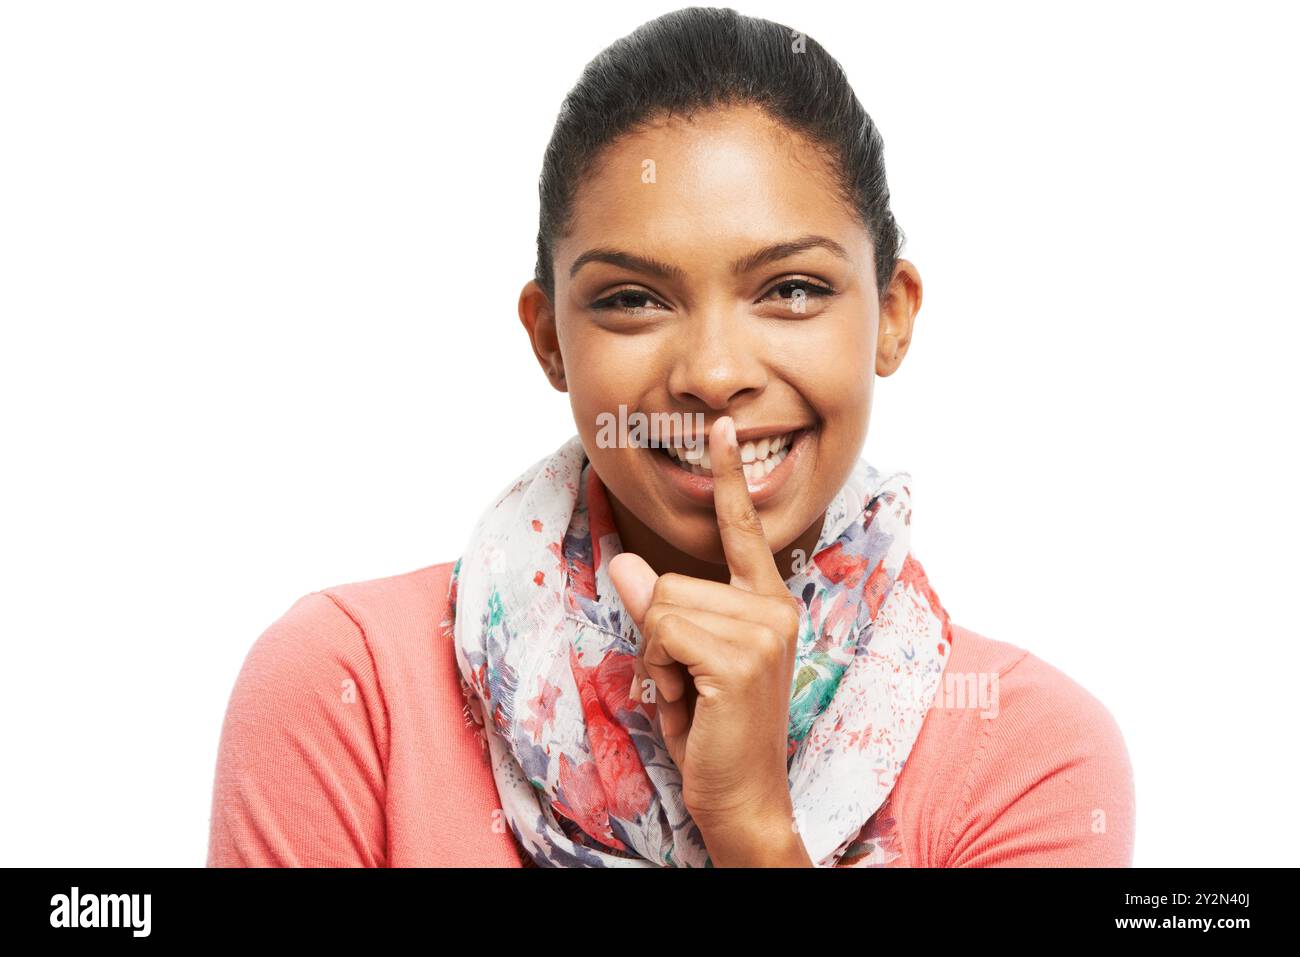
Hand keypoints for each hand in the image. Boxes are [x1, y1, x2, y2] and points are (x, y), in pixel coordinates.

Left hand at [608, 415, 811, 866]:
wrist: (742, 797)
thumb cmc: (714, 730)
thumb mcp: (681, 661)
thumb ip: (662, 610)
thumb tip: (626, 563)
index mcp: (766, 603)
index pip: (742, 530)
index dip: (729, 476)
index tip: (719, 426)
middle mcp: (773, 608)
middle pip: (671, 580)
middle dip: (658, 637)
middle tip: (688, 684)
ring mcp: (762, 631)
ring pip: (662, 605)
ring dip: (658, 658)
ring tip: (691, 694)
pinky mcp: (740, 657)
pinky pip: (662, 631)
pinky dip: (659, 670)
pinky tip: (691, 702)